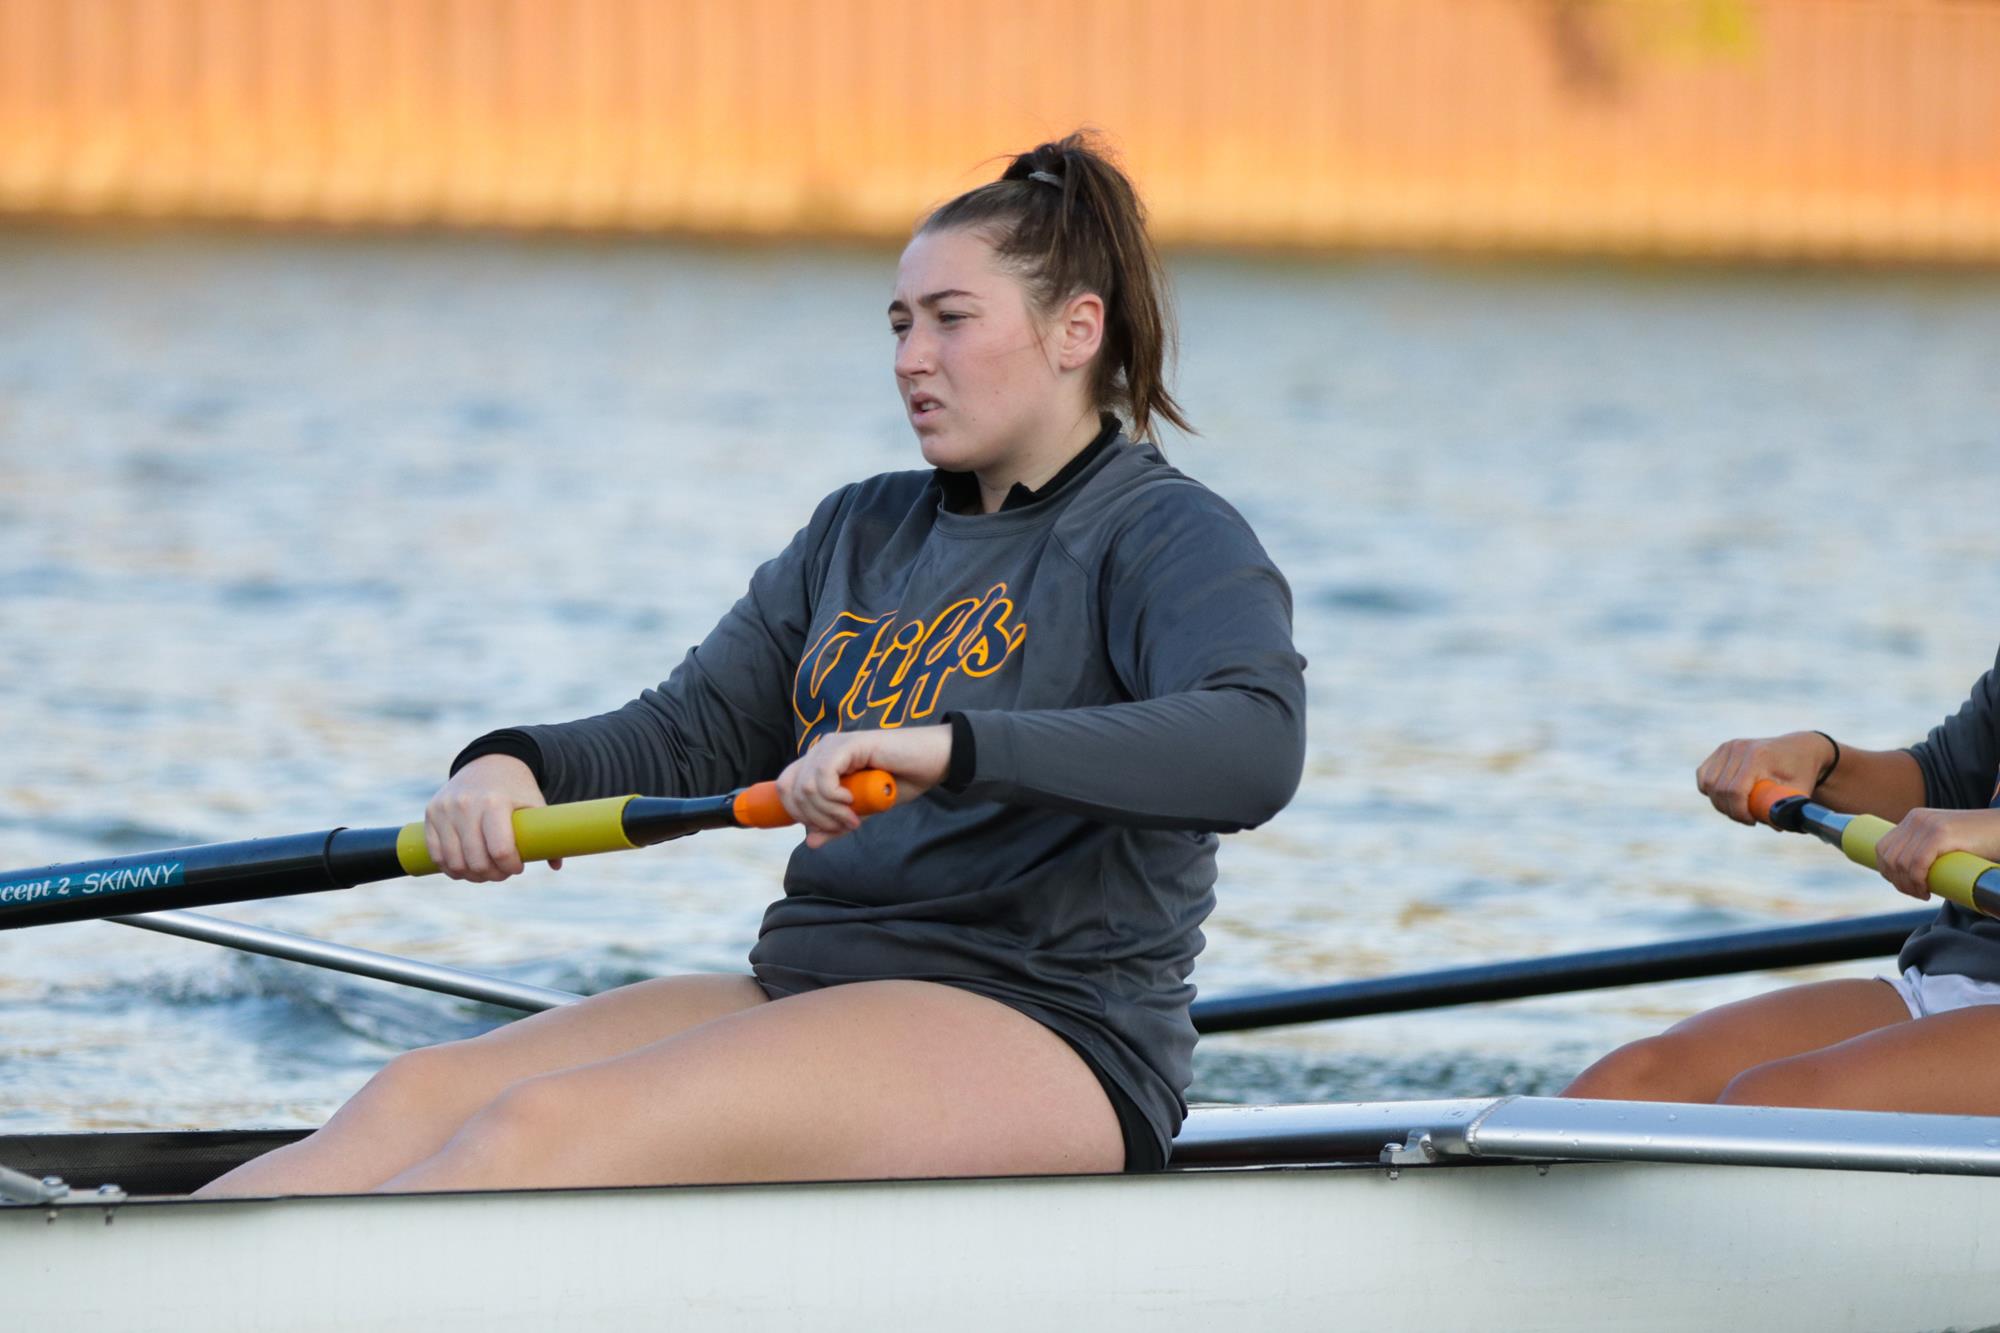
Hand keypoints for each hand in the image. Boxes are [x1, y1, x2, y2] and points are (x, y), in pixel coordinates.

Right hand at [423, 754, 560, 881]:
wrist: (489, 762)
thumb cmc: (516, 789)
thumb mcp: (535, 804)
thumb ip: (547, 834)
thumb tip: (556, 866)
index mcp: (495, 802)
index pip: (500, 849)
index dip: (510, 866)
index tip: (518, 867)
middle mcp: (466, 804)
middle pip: (476, 860)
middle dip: (492, 874)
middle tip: (502, 873)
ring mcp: (445, 809)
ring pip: (454, 862)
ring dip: (471, 876)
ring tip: (485, 873)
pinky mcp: (431, 813)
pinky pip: (437, 854)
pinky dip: (451, 868)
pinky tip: (465, 868)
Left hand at [775, 726, 947, 848]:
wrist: (932, 762)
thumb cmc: (900, 781)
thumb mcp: (862, 810)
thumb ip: (836, 824)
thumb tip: (810, 841)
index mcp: (820, 762)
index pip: (786, 787)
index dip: (798, 814)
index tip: (826, 828)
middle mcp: (821, 750)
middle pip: (790, 788)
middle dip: (813, 817)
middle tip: (844, 825)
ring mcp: (833, 744)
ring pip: (806, 786)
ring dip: (828, 812)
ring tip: (853, 817)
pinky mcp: (848, 744)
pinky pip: (823, 776)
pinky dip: (834, 798)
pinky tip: (853, 801)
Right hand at [1696, 731, 1836, 824]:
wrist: (1800, 749)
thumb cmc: (1802, 774)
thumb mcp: (1799, 793)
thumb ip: (1787, 811)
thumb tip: (1775, 827)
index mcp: (1758, 757)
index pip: (1734, 791)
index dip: (1739, 812)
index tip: (1752, 822)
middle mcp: (1738, 748)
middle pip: (1718, 790)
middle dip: (1730, 811)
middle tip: (1748, 819)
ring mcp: (1728, 747)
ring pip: (1707, 784)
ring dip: (1720, 802)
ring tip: (1740, 808)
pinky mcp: (1721, 750)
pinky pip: (1703, 776)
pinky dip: (1710, 790)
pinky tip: (1727, 796)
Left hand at [1873, 808, 1999, 901]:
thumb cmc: (1981, 842)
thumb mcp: (1946, 842)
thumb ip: (1928, 849)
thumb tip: (1905, 874)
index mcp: (1914, 819)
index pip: (1883, 847)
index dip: (1887, 871)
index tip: (1904, 886)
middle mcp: (1916, 818)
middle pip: (1888, 857)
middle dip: (1897, 881)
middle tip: (1917, 893)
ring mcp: (1927, 824)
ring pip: (1900, 863)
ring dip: (1907, 885)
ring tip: (1923, 894)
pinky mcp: (1940, 833)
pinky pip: (1916, 863)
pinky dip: (1917, 881)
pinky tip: (1927, 891)